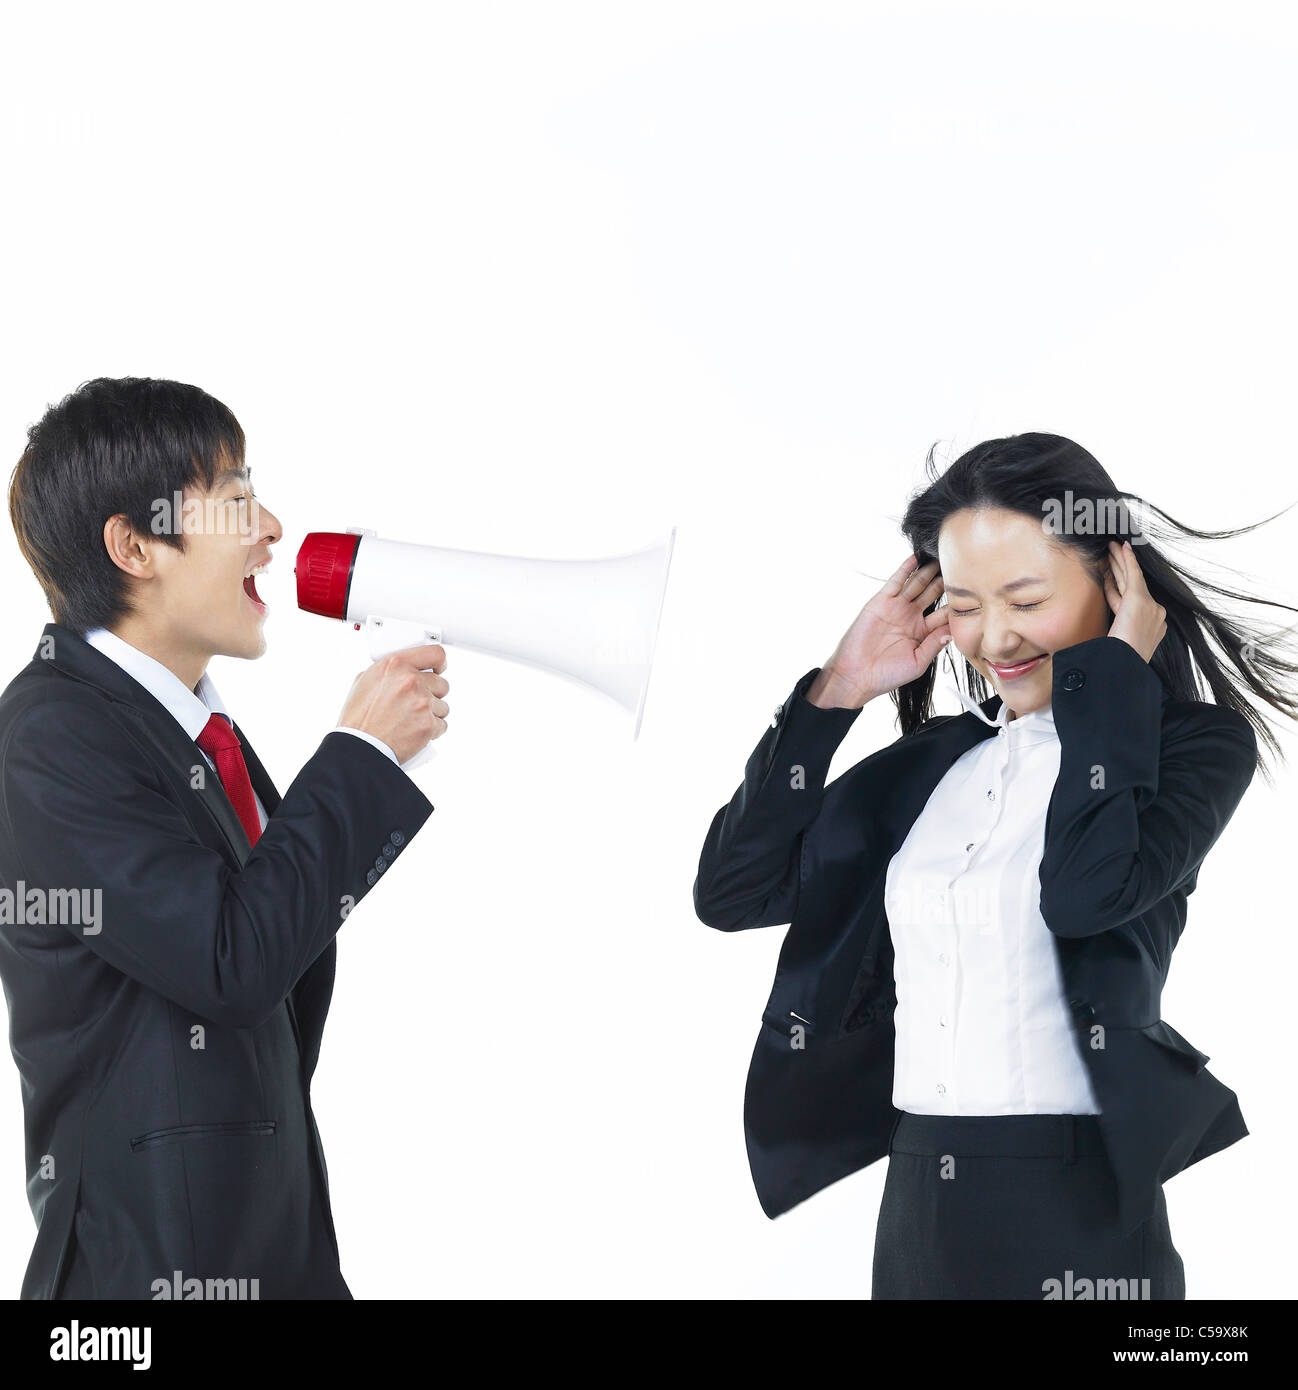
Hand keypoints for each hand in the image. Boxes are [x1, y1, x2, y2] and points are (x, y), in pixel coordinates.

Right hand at [338, 643, 449, 764]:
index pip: (435, 653)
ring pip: (443, 706)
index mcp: (395, 665)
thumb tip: (403, 669)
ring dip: (432, 713)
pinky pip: (442, 724)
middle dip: (432, 694)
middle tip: (416, 704)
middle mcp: (410, 681)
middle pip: (442, 683)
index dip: (440, 663)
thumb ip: (388, 671)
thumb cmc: (359, 718)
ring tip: (411, 720)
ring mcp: (422, 703)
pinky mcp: (428, 724)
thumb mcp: (364, 682)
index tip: (438, 669)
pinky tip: (414, 732)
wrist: (359, 747)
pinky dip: (431, 730)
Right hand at [807, 554, 951, 707]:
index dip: (956, 603)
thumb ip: (934, 644)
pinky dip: (906, 569)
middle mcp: (911, 617)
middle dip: (945, 581)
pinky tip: (916, 557)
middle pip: (933, 594)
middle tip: (960, 566)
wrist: (857, 675)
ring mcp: (896, 608)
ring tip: (941, 556)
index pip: (944, 613)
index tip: (973, 590)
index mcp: (922, 633)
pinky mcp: (881, 602)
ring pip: (917, 584)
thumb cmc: (886, 675)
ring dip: (929, 571)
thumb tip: (954, 630)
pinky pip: (896, 581)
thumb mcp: (918, 662)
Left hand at [1103, 540, 1165, 662]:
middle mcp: (1155, 614)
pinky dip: (1128, 559)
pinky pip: (1133, 573)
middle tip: (1111, 553)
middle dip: (1119, 570)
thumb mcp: (1115, 648)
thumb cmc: (1117, 662)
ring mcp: (1150, 606)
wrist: (1125, 665)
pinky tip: (1123, 547)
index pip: (1127, 602)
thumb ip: (1113, 636)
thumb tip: (1103, 634)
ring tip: (1111, 547)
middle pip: (1131, 587)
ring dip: (1120, 560)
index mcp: (1150, 627)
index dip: (1115, 588)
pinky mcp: (1140, 599)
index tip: (1108, 576)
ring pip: (1130, 578)